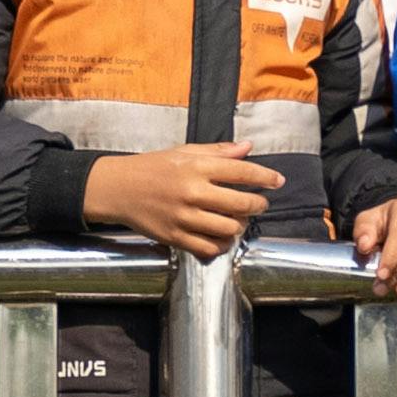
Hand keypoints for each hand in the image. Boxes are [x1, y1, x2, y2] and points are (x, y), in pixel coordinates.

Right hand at [81, 143, 279, 258]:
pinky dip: (222, 245)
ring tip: (239, 219)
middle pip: (241, 204)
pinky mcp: (175, 237)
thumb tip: (248, 148)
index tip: (278, 182)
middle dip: (258, 205)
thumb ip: (218, 152)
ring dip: (240, 225)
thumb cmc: (153, 167)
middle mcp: (192, 192)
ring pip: (229, 228)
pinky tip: (222, 237)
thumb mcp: (184, 152)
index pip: (242, 172)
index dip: (265, 178)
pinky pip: (209, 248)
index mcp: (196, 167)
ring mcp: (184, 217)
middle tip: (259, 203)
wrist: (118, 189)